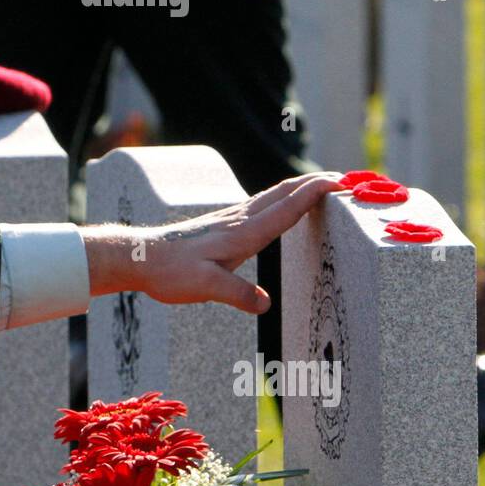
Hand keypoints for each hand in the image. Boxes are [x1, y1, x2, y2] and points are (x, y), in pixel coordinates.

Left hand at [82, 172, 346, 314]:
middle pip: (285, 193)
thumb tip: (265, 306)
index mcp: (244, 233)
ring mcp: (230, 219)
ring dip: (299, 188)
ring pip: (272, 196)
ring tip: (321, 185)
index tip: (342, 183)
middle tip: (344, 179)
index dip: (316, 194)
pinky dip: (280, 199)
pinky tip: (278, 205)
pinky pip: (259, 205)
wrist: (141, 258)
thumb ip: (237, 295)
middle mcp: (240, 220)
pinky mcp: (221, 225)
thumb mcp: (205, 288)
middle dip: (316, 183)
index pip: (288, 207)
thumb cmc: (171, 273)